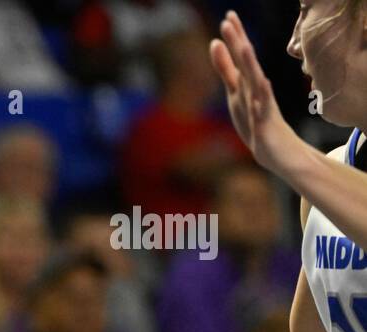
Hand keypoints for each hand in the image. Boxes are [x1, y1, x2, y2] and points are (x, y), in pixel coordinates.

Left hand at [210, 11, 301, 172]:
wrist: (279, 154)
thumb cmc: (256, 121)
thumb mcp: (236, 92)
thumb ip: (226, 68)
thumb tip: (214, 42)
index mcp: (247, 84)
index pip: (241, 57)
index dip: (235, 37)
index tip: (228, 15)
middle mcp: (256, 91)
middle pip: (246, 63)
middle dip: (237, 42)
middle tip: (229, 21)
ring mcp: (262, 106)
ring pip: (255, 83)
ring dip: (249, 66)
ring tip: (243, 47)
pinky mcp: (265, 125)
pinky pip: (264, 109)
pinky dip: (262, 97)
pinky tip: (262, 84)